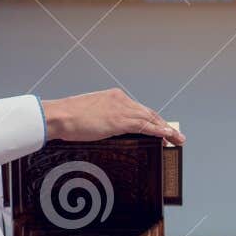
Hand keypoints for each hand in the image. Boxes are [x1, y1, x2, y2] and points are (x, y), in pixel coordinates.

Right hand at [41, 88, 183, 144]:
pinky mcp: (119, 120)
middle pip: (148, 113)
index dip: (151, 119)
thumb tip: (107, 129)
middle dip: (163, 124)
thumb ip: (102, 119)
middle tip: (175, 135)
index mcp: (113, 96)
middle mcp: (120, 99)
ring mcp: (121, 109)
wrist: (59, 115)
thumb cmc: (67, 117)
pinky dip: (158, 131)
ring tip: (177, 139)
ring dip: (166, 129)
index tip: (160, 126)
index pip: (138, 108)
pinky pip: (145, 126)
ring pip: (150, 119)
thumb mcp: (89, 114)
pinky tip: (167, 136)